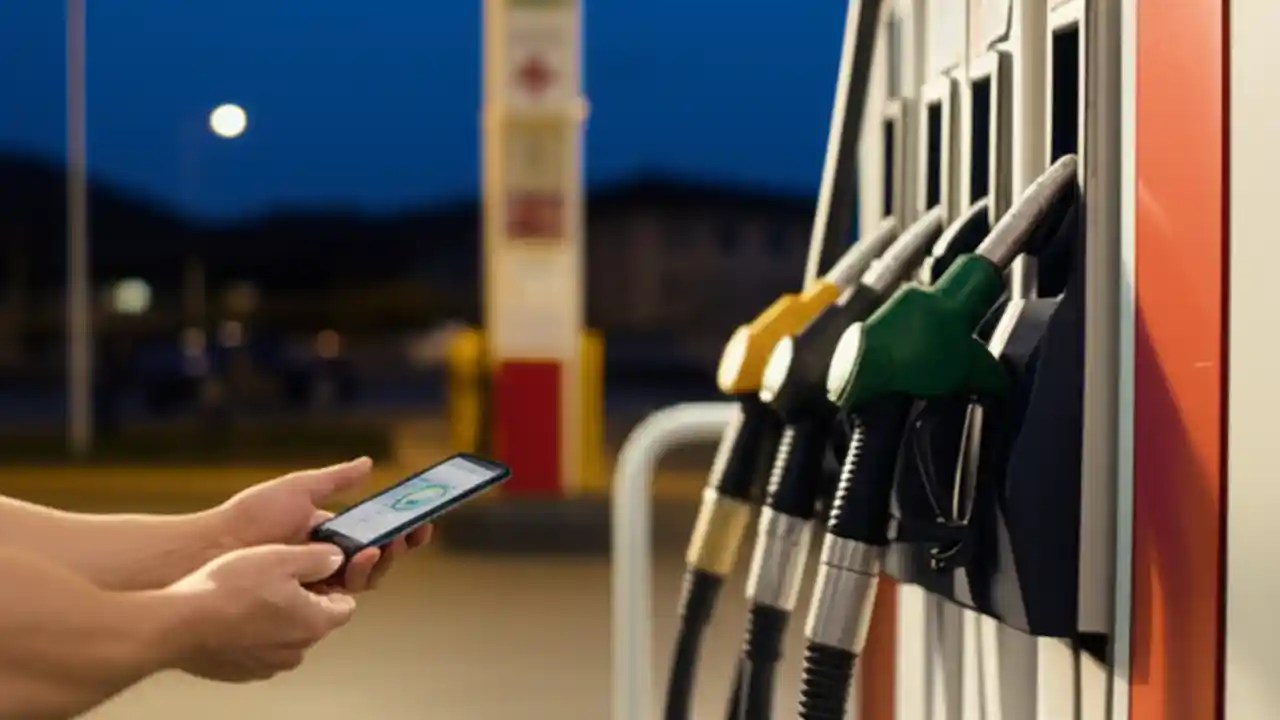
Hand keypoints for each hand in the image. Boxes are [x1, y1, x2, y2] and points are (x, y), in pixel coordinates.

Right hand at [166, 544, 356, 681]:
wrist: (177, 624)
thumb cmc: (228, 590)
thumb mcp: (281, 556)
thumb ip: (317, 558)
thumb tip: (335, 559)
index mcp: (315, 623)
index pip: (344, 605)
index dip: (331, 583)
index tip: (314, 570)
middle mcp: (297, 650)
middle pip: (315, 620)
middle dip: (303, 598)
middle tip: (275, 576)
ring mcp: (269, 664)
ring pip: (286, 634)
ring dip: (276, 616)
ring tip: (249, 593)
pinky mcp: (243, 671)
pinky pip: (259, 647)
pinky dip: (253, 632)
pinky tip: (232, 613)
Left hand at [218, 458, 432, 591]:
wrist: (215, 546)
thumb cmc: (251, 515)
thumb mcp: (299, 489)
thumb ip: (336, 479)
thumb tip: (368, 463)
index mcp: (330, 533)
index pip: (374, 535)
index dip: (401, 531)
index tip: (423, 521)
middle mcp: (328, 559)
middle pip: (377, 559)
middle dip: (399, 547)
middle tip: (411, 534)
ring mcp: (318, 580)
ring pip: (365, 579)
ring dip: (381, 562)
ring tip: (379, 546)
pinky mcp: (306, 600)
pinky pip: (342, 595)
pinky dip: (357, 578)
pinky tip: (360, 561)